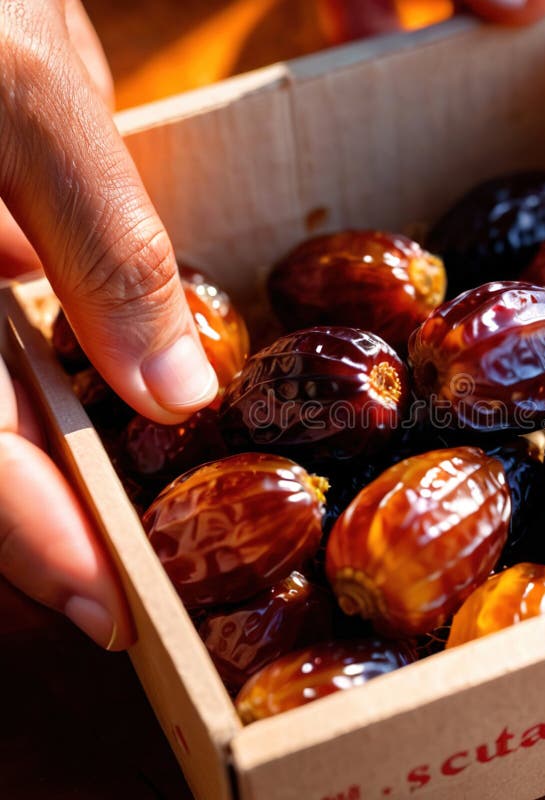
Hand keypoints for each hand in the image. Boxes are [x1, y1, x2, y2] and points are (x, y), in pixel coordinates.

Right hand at [0, 0, 218, 648]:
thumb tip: (175, 392)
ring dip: (65, 471)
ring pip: (1, 406)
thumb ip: (103, 247)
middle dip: (57, 524)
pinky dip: (65, 393)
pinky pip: (18, 348)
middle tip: (141, 590)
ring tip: (142, 530)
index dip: (33, 540)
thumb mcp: (27, 101)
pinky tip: (133, 413)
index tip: (108, 614)